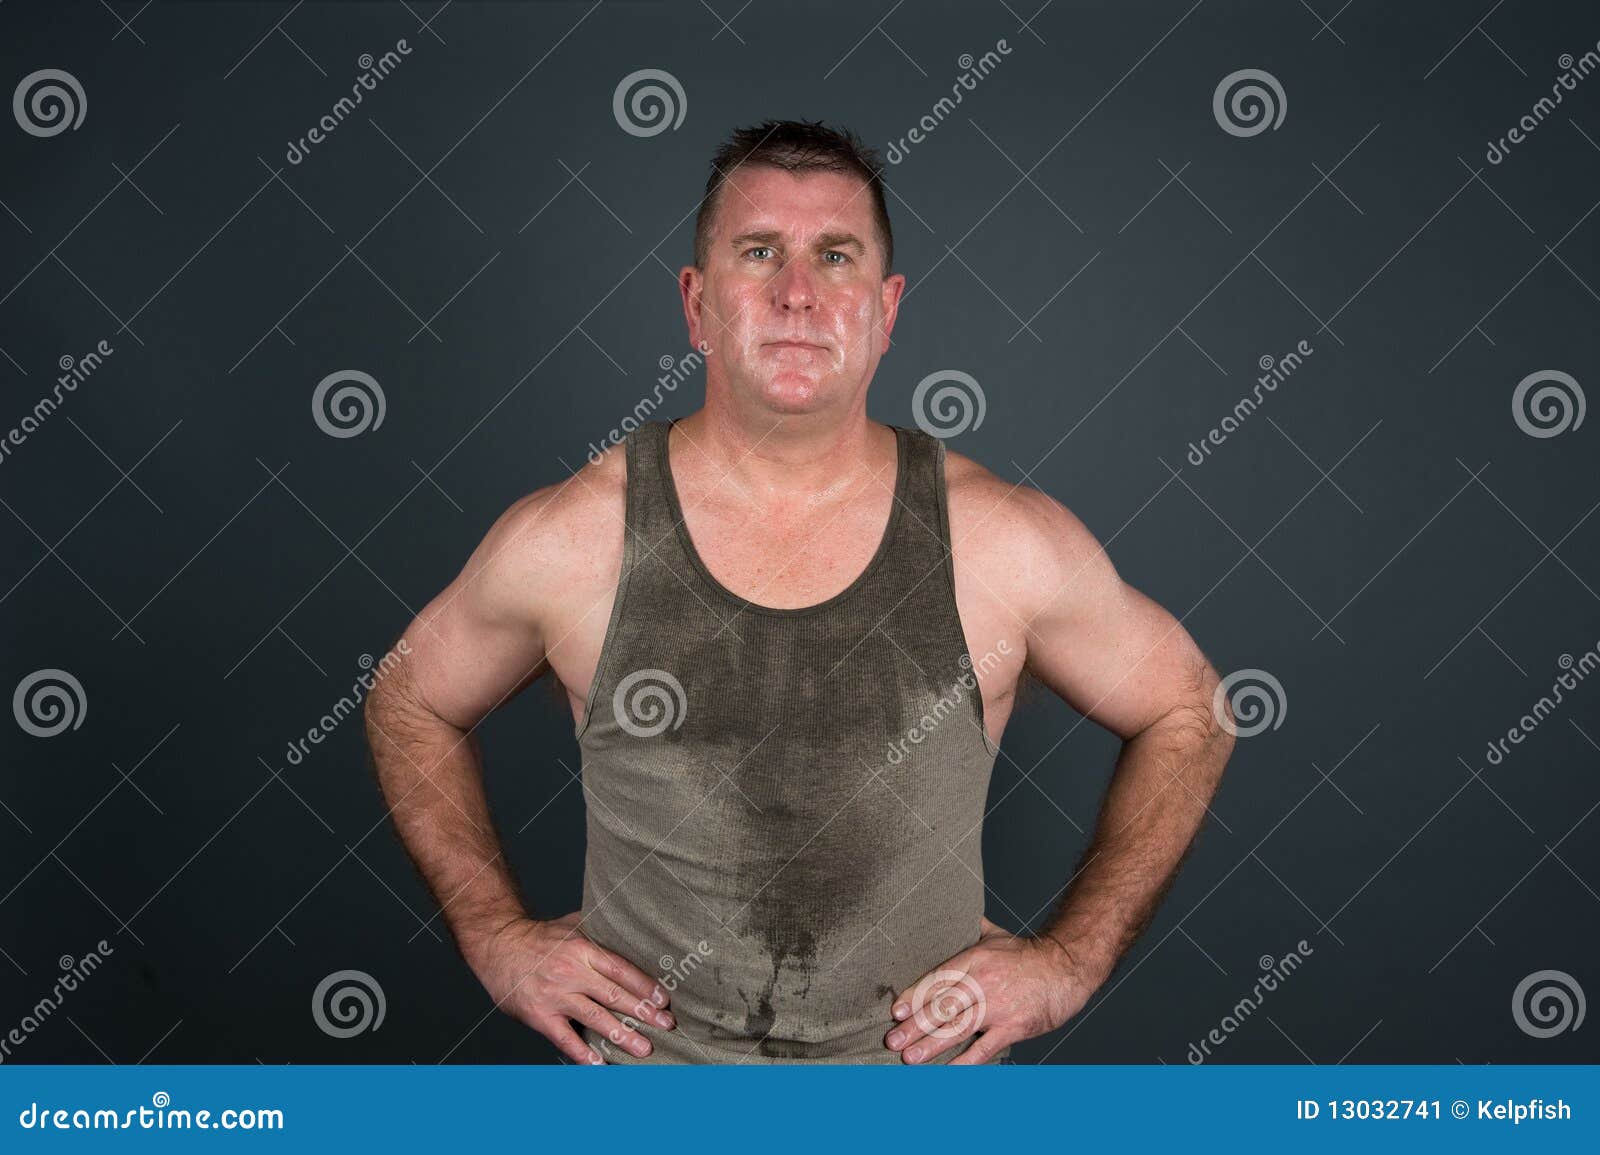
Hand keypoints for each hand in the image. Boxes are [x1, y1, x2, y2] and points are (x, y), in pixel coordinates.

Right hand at [464, 912, 674, 1063]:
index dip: (645, 986)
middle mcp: (572, 972)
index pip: (622, 970)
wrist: (498, 944)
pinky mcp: (539, 1015)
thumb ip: (600, 932)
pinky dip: (582, 1053)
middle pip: (614, 995)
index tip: (664, 1000)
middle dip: (643, 1013)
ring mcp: (555, 995)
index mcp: (584, 949)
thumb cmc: (540, 936)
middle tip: (666, 1026)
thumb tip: (633, 932)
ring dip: (622, 1036)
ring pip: (595, 1019)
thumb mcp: (572, 924)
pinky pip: (564, 1038)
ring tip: (644, 1049)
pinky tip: (600, 1065)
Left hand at [884, 915, 1098, 1064]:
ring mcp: (997, 1007)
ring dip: (931, 1045)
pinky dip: (965, 1062)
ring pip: (957, 1028)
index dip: (914, 997)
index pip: (937, 980)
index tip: (896, 1012)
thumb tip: (954, 914)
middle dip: (914, 1026)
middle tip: (892, 1040)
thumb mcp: (997, 935)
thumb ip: (972, 930)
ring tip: (910, 1057)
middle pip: (942, 1006)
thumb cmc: (1029, 953)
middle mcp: (981, 983)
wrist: (1067, 966)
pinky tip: (948, 1072)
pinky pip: (985, 1048)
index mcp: (974, 959)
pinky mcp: (1013, 1027)